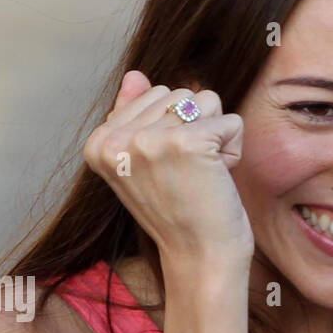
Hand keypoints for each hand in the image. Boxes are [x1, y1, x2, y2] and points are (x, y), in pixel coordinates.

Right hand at [84, 70, 253, 269]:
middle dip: (195, 130)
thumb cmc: (179, 213)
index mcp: (99, 143)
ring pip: (204, 100)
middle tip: (188, 176)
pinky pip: (230, 121)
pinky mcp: (188, 142)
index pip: (152, 96)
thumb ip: (135, 117)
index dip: (173, 132)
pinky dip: (234, 150)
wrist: (200, 259)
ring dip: (215, 138)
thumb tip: (135, 74)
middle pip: (178, 94)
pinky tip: (218, 179)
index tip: (168, 173)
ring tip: (202, 176)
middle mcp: (117, 139)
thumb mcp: (145, 165)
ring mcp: (150, 139)